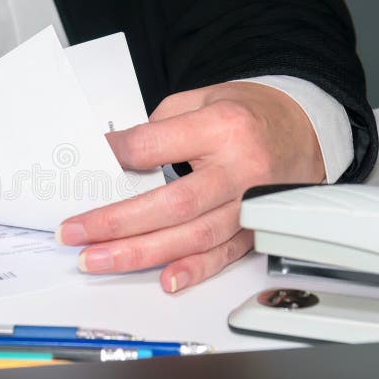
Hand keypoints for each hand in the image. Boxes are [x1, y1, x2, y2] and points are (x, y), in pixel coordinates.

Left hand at [56, 82, 324, 292]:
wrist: (304, 129)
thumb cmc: (245, 113)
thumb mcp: (201, 99)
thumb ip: (158, 128)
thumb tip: (113, 158)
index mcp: (223, 127)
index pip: (155, 147)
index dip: (117, 155)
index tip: (89, 163)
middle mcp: (241, 170)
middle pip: (172, 204)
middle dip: (116, 223)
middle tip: (74, 233)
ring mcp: (251, 204)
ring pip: (193, 236)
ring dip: (139, 253)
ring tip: (96, 260)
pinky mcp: (256, 228)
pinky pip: (224, 254)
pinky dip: (193, 269)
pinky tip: (163, 280)